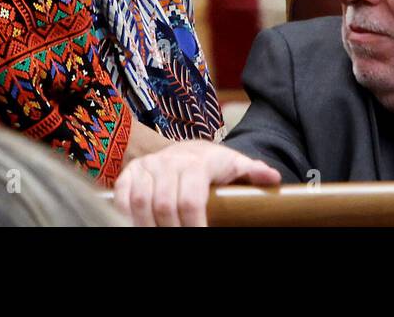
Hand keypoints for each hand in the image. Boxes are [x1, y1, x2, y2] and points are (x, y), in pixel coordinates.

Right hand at [112, 141, 280, 226]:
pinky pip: (121, 196)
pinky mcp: (129, 173)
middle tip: (180, 243)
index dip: (193, 226)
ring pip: (139, 203)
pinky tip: (136, 227)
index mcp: (196, 162)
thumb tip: (273, 178)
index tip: (200, 238)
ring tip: (159, 240)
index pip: (190, 199)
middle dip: (171, 231)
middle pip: (164, 206)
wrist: (187, 149)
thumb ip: (253, 171)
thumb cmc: (214, 164)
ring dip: (147, 227)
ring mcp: (147, 167)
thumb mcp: (235, 165)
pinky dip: (124, 215)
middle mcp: (168, 162)